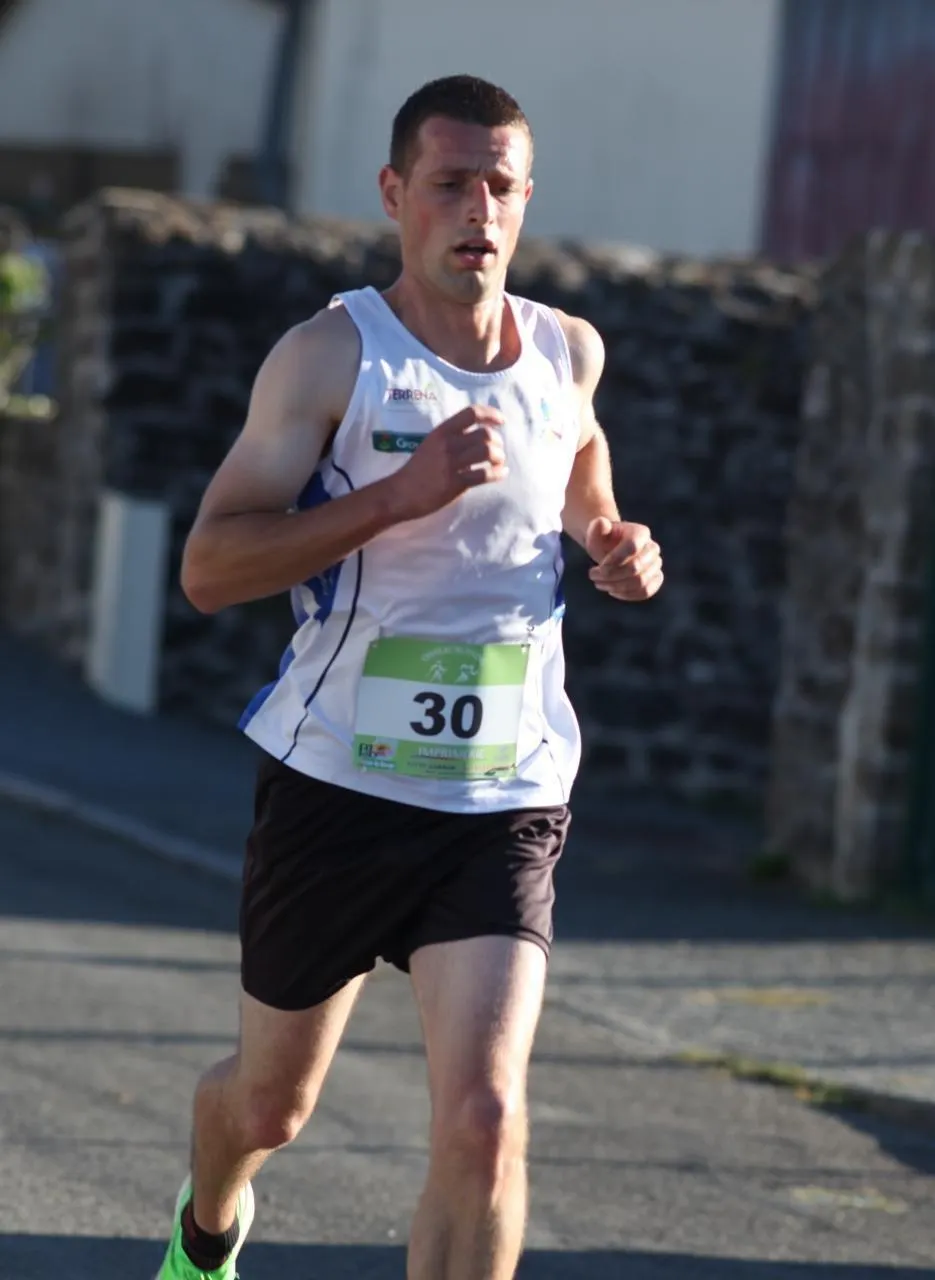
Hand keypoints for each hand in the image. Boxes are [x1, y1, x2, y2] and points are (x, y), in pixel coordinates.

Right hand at [382, 405, 507, 521]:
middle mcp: (447, 444)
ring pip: (487, 452)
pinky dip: (497, 473)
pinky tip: (501, 473)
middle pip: (485, 434)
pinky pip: (484, 475)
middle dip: (497, 441)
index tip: (501, 421)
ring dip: (499, 456)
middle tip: (498, 450)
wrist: (400, 494)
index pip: (471, 413)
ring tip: (498, 462)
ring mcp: (451, 464)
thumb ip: (452, 438)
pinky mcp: (455, 483)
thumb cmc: (418, 470)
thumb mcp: (431, 444)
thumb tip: (479, 435)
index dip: (491, 414)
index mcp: (441, 432)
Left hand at [585, 517, 662, 600]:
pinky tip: (613, 591)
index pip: (632, 547)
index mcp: (640, 533)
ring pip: (640, 582)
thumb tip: (601, 523)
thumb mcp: (596, 533)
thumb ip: (596, 527)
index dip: (614, 560)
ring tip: (600, 583)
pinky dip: (628, 595)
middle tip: (593, 575)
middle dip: (611, 576)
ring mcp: (656, 564)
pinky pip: (646, 591)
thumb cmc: (603, 541)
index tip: (599, 567)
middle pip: (635, 568)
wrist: (611, 550)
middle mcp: (652, 548)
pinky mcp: (655, 579)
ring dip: (616, 587)